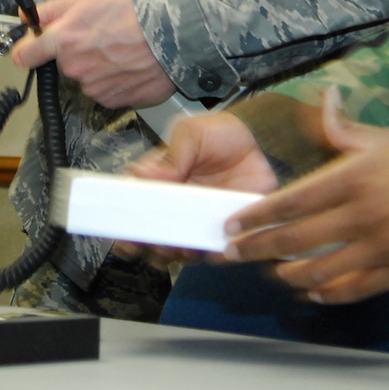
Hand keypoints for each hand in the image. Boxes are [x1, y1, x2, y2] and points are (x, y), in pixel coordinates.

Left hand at [10, 0, 176, 109]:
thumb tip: (28, 16)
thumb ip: (51, 9)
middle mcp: (75, 68)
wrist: (171, 32)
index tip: (30, 48)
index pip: (25, 55)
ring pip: (86, 77)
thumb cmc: (134, 11)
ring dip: (97, 67)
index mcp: (64, 41)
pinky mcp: (113, 100)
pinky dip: (113, 80)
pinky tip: (127, 63)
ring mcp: (94, 87)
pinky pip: (105, 90)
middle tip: (99, 36)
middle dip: (75, 52)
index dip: (28, 49)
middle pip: (63, 64)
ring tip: (119, 48)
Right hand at [114, 112, 281, 265]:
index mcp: (160, 180)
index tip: (122, 232)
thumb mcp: (192, 134)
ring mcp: (198, 220)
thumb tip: (144, 175)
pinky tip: (202, 249)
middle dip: (144, 244)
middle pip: (148, 234)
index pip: (133, 204)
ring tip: (175, 247)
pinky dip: (202, 255)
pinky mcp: (222, 232)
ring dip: (169, 254)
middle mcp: (175, 205)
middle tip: (151, 241)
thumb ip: (171, 155)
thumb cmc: (224, 134)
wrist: (266, 142)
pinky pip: (208, 252)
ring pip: (174, 249)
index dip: (124, 221)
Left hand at [223, 93, 388, 303]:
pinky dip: (327, 294)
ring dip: (288, 276)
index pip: (290, 203)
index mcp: (352, 179)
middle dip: (257, 250)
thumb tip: (323, 101)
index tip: (232, 226)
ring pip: (319, 273)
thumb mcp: (383, 138)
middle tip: (232, 254)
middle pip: (295, 242)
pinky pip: (353, 290)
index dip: (256, 218)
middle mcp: (360, 217)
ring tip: (272, 272)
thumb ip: (343, 128)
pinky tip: (312, 291)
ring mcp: (379, 248)